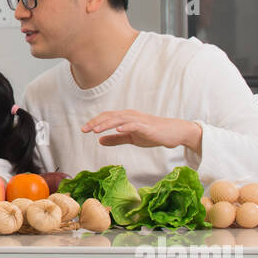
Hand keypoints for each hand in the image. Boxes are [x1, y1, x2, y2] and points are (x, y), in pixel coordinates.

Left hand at [81, 110, 202, 152]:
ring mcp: (139, 120)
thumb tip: (100, 141)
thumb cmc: (153, 134)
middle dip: (96, 123)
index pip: (106, 118)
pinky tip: (118, 130)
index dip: (95, 122)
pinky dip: (125, 126)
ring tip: (96, 130)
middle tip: (84, 129)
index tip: (84, 129)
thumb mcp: (131, 138)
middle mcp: (130, 116)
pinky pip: (134, 125)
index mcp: (125, 118)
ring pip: (119, 119)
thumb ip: (116, 139)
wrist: (173, 133)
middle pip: (110, 117)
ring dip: (107, 124)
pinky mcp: (147, 126)